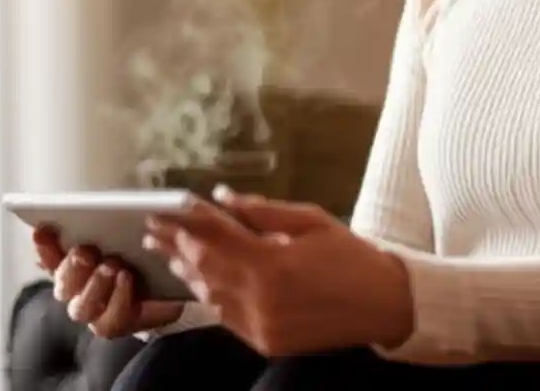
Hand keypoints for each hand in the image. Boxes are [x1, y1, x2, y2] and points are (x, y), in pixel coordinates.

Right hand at [33, 226, 183, 336]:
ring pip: (81, 307)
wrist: (163, 291)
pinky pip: (110, 320)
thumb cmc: (133, 260)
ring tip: (111, 266)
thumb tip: (62, 221)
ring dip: (94, 285)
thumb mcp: (117, 240)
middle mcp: (76, 294)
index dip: (44, 248)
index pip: (49, 260)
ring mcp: (93, 314)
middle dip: (72, 268)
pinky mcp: (114, 325)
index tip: (43, 230)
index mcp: (71, 271)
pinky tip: (125, 278)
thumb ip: (91, 231)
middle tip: (85, 252)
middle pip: (62, 287)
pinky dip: (118, 297)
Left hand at [141, 187, 413, 355]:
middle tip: (154, 230)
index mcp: (271, 263)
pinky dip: (209, 295)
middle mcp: (260, 298)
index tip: (161, 210)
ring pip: (209, 295)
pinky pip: (226, 317)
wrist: (385, 305)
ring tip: (169, 253)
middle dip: (176, 246)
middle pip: (203, 268)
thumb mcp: (310, 220)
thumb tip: (220, 197)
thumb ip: (261, 210)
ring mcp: (261, 325)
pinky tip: (199, 280)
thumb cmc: (350, 255)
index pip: (213, 238)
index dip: (184, 222)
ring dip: (187, 272)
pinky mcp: (266, 342)